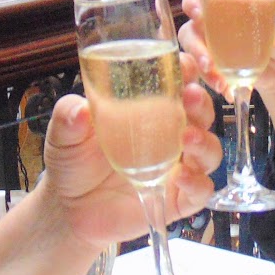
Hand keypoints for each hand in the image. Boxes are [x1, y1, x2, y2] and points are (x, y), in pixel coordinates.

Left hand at [41, 58, 219, 248]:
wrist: (67, 208)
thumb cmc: (73, 162)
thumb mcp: (64, 134)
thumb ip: (68, 117)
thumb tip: (79, 109)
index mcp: (148, 110)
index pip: (178, 84)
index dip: (186, 71)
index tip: (184, 65)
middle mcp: (169, 135)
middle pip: (201, 113)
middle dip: (201, 102)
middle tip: (190, 96)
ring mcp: (176, 168)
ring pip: (209, 150)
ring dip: (204, 141)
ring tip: (188, 137)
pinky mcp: (176, 199)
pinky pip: (200, 191)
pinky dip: (197, 183)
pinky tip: (181, 176)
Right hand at [176, 0, 274, 103]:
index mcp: (227, 3)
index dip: (192, 1)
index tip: (197, 12)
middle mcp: (212, 23)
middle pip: (190, 28)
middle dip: (195, 46)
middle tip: (208, 61)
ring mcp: (210, 47)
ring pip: (193, 54)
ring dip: (203, 68)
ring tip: (220, 82)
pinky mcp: (213, 68)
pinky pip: (203, 74)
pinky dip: (214, 82)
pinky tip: (228, 90)